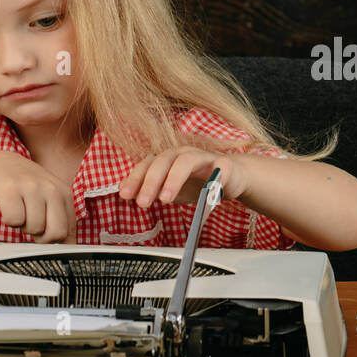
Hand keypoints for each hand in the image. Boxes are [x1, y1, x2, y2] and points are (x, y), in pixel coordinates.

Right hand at [0, 151, 78, 242]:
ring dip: (23, 226)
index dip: (54, 242)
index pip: (68, 233)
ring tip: (20, 210)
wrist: (0, 165)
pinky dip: (9, 221)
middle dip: (41, 237)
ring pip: (34, 228)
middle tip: (32, 223)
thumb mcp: (50, 202)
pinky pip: (14, 220)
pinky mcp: (10, 189)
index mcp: (65, 194)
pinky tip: (9, 207)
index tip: (45, 236)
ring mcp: (31, 187)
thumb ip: (62, 223)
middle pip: (55, 234)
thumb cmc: (28, 190)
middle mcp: (51, 188)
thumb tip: (70, 251)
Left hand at [118, 146, 250, 206]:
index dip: (135, 178)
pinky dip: (217, 174)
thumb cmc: (198, 182)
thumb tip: (124, 191)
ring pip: (187, 161)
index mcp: (169, 159)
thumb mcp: (170, 188)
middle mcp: (184, 154)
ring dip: (174, 178)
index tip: (125, 195)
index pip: (148, 164)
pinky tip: (212, 188)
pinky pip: (222, 166)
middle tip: (143, 202)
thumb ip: (150, 188)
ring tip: (166, 198)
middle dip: (151, 181)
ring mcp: (204, 158)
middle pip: (164, 161)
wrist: (232, 177)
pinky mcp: (225, 164)